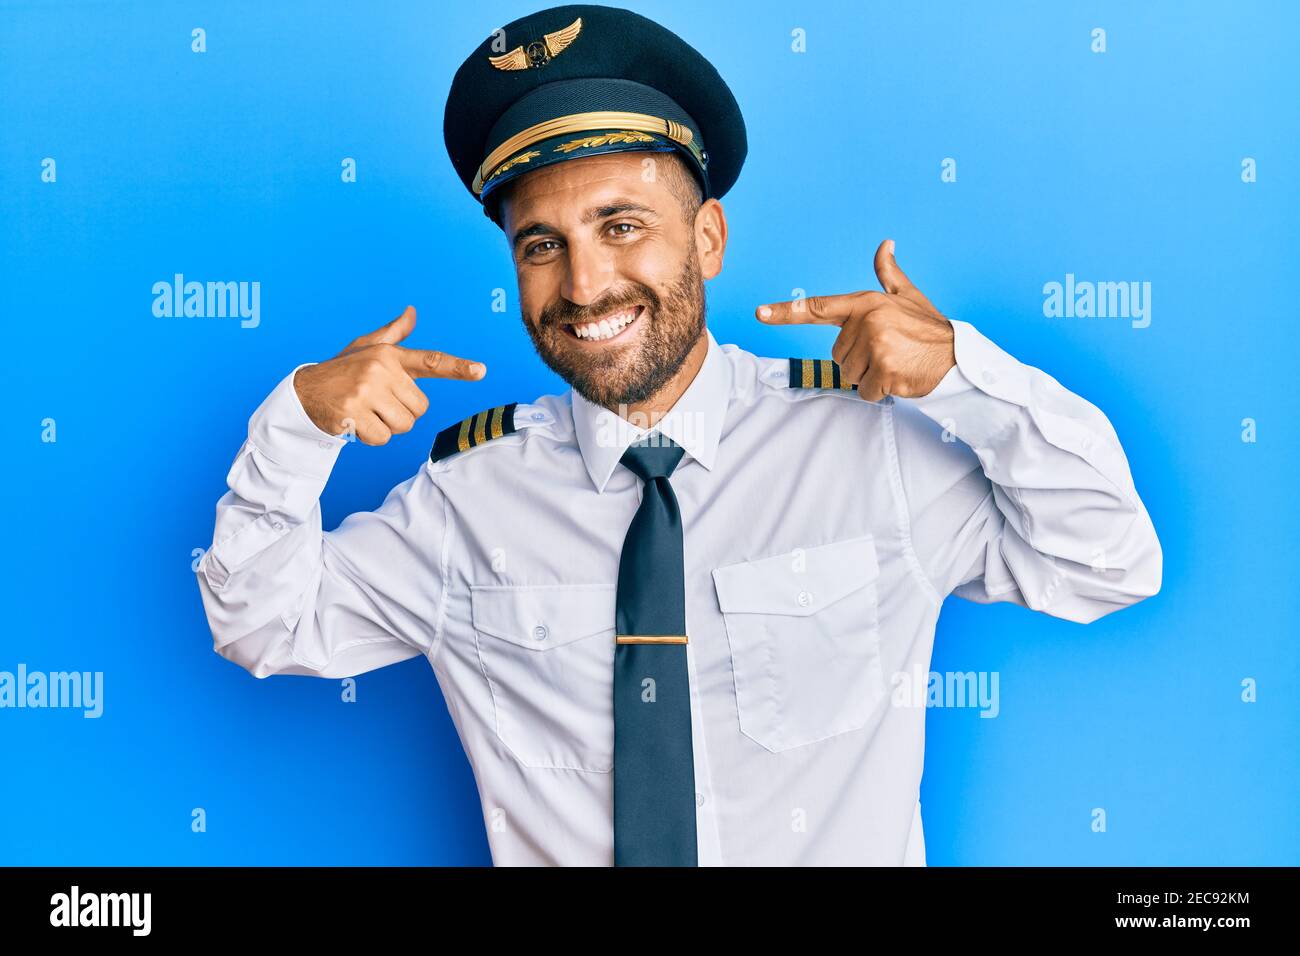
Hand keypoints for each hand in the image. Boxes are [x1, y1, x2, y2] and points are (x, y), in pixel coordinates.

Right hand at [294, 306, 485, 444]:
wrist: (304, 391)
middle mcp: (380, 369)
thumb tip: (412, 312)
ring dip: (387, 426)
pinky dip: (371, 437)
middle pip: (420, 409)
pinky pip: (383, 438)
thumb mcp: (367, 348)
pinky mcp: (353, 414)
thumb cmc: (344, 370)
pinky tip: (356, 422)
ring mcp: (365, 391)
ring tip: (366, 411)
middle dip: (402, 412)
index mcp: (389, 354)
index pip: (431, 361)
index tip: (481, 371)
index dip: (458, 367)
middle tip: (377, 402)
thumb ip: (394, 334)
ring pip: (403, 425)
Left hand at [755, 239, 955, 400]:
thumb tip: (885, 244)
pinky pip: (864, 391)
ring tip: (895, 363)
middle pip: (837, 354)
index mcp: (866, 303)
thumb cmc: (928, 329)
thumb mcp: (907, 297)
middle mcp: (867, 321)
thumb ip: (888, 274)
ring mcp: (875, 345)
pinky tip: (898, 378)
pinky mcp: (883, 369)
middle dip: (860, 359)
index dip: (786, 312)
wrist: (958, 358)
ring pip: (848, 374)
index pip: (818, 307)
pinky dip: (879, 391)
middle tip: (888, 352)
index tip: (759, 313)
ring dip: (869, 376)